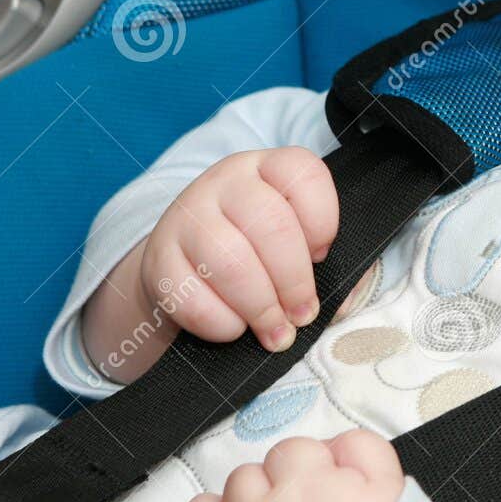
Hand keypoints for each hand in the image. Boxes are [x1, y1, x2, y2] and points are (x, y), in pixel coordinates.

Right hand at [142, 147, 339, 351]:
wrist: (187, 268)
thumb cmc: (259, 256)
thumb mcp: (297, 245)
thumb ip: (330, 268)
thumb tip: (342, 305)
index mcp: (269, 168)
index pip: (305, 175)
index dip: (324, 223)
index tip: (322, 256)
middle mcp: (226, 181)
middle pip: (272, 226)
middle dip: (295, 282)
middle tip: (302, 315)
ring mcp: (187, 215)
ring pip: (231, 263)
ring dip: (261, 308)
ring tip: (276, 333)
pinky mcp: (157, 257)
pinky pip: (190, 296)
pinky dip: (220, 323)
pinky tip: (234, 329)